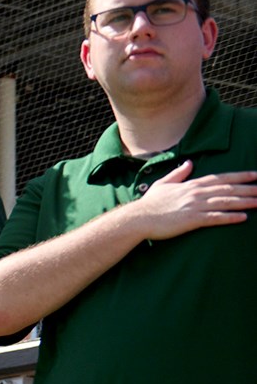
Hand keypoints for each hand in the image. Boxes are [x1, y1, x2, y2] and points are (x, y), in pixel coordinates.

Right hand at [123, 161, 256, 240]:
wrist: (138, 218)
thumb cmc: (149, 203)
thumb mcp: (163, 184)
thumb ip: (178, 173)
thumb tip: (190, 163)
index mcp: (193, 184)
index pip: (222, 177)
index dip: (241, 175)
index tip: (256, 175)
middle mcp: (197, 193)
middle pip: (229, 188)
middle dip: (249, 188)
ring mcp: (196, 206)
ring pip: (226, 202)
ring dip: (245, 202)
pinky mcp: (192, 220)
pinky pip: (216, 218)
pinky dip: (230, 217)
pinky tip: (243, 218)